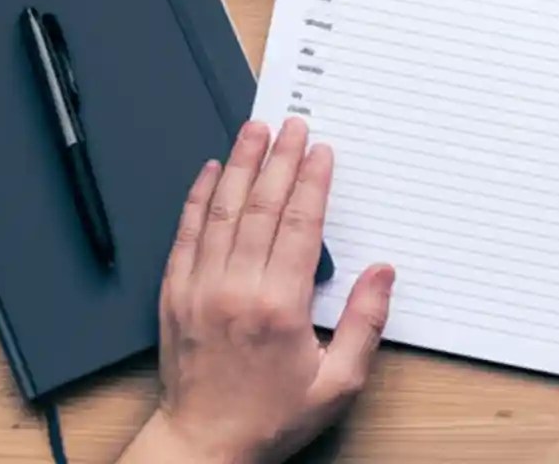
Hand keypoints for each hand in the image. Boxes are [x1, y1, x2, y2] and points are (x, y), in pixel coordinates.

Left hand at [119, 118, 394, 463]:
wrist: (204, 445)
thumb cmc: (271, 417)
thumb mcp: (338, 383)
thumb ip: (365, 323)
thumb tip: (384, 273)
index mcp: (280, 306)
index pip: (300, 224)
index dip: (312, 181)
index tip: (320, 152)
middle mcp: (236, 288)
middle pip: (262, 206)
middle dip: (279, 159)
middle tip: (291, 126)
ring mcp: (200, 287)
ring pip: (222, 210)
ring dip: (240, 165)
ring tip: (253, 131)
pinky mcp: (174, 294)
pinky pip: (186, 233)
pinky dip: (198, 197)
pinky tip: (210, 172)